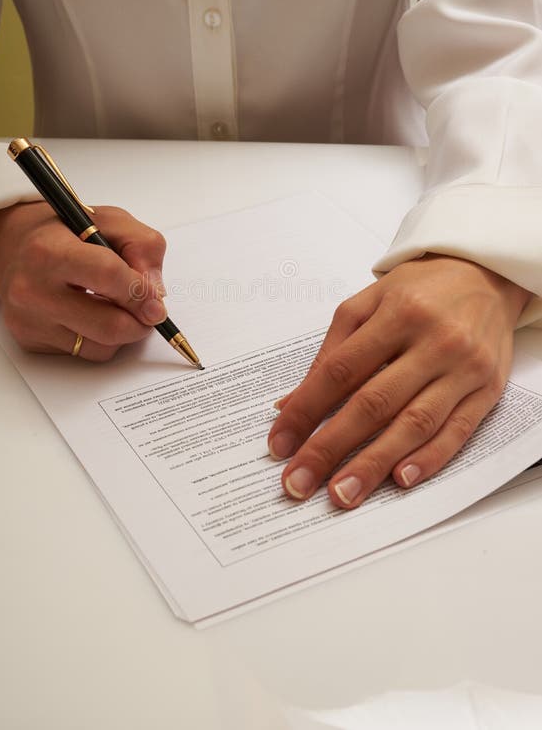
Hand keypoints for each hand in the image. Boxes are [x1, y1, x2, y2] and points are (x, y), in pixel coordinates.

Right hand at [0, 201, 166, 360]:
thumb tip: (155, 293)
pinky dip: (100, 339)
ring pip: (101, 347)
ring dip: (123, 332)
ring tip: (117, 306)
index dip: (141, 292)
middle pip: (108, 325)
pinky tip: (91, 314)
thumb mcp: (109, 219)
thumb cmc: (64, 232)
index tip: (157, 301)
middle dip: (140, 322)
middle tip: (148, 312)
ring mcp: (28, 320)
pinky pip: (84, 354)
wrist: (12, 247)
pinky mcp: (30, 341)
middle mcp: (31, 289)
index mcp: (49, 250)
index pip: (109, 276)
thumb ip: (142, 245)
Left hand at [268, 255, 530, 507]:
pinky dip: (428, 459)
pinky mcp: (487, 390)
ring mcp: (464, 368)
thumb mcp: (368, 303)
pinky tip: (399, 479)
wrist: (486, 274)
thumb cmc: (420, 289)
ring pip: (415, 424)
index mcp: (397, 314)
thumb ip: (331, 352)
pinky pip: (457, 432)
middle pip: (374, 404)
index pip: (340, 371)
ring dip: (374, 463)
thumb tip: (292, 404)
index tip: (280, 443)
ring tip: (342, 493)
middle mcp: (433, 341)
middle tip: (300, 482)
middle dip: (331, 447)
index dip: (306, 410)